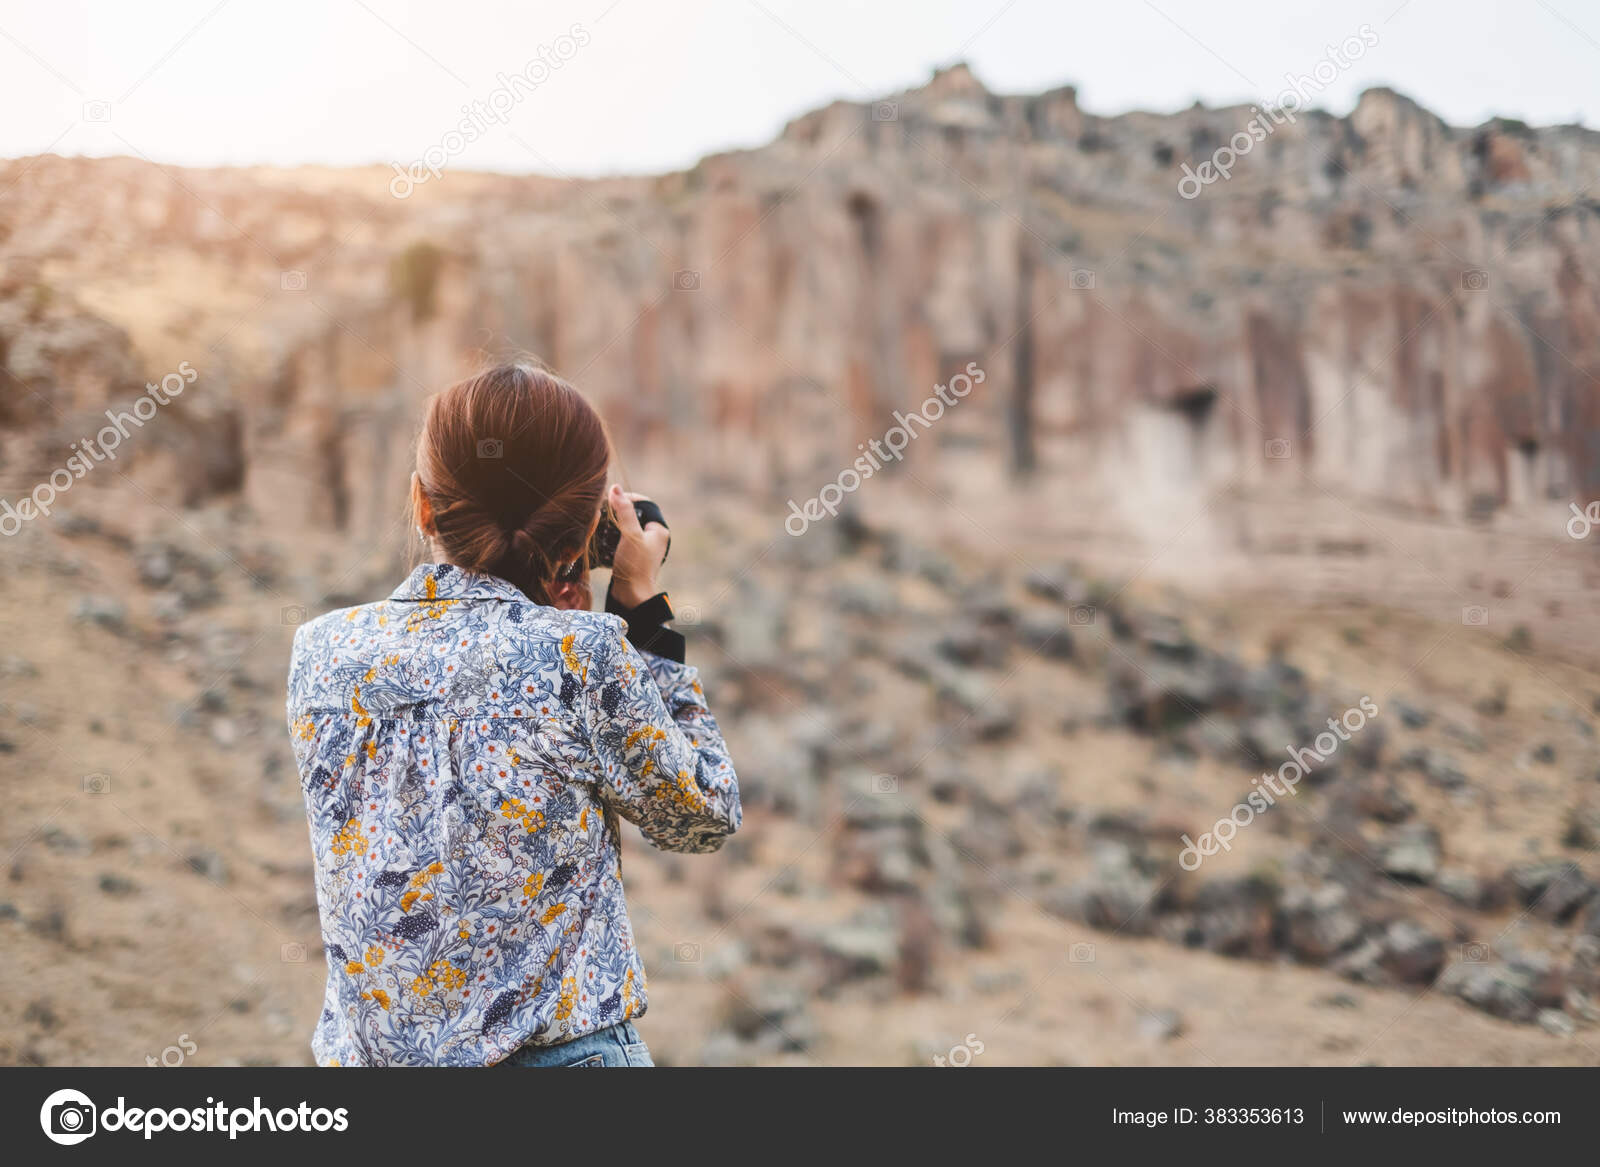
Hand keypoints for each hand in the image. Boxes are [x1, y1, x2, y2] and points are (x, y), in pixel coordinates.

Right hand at [607, 484, 669, 607]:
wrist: (631, 597)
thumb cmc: (635, 565)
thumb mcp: (630, 535)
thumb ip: (624, 511)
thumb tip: (615, 488)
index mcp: (659, 530)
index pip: (642, 504)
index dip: (626, 499)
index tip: (609, 501)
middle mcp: (653, 538)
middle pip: (632, 516)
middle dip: (616, 514)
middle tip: (602, 514)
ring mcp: (642, 548)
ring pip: (624, 528)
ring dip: (612, 526)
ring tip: (600, 526)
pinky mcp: (632, 557)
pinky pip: (620, 541)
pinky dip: (610, 538)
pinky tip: (601, 540)